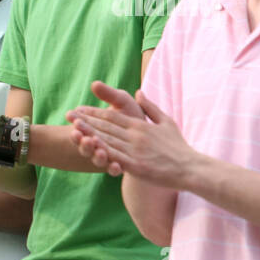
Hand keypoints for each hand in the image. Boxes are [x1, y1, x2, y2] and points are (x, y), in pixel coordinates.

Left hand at [66, 81, 195, 185]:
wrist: (190, 168)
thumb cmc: (178, 146)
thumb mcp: (166, 121)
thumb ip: (150, 107)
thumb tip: (139, 91)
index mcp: (140, 125)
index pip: (112, 116)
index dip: (94, 112)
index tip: (79, 109)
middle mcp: (135, 135)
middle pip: (105, 126)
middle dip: (85, 120)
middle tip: (68, 114)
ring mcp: (134, 150)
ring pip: (107, 140)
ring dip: (89, 133)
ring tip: (73, 128)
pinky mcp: (135, 166)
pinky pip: (115, 157)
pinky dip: (101, 152)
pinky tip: (89, 148)